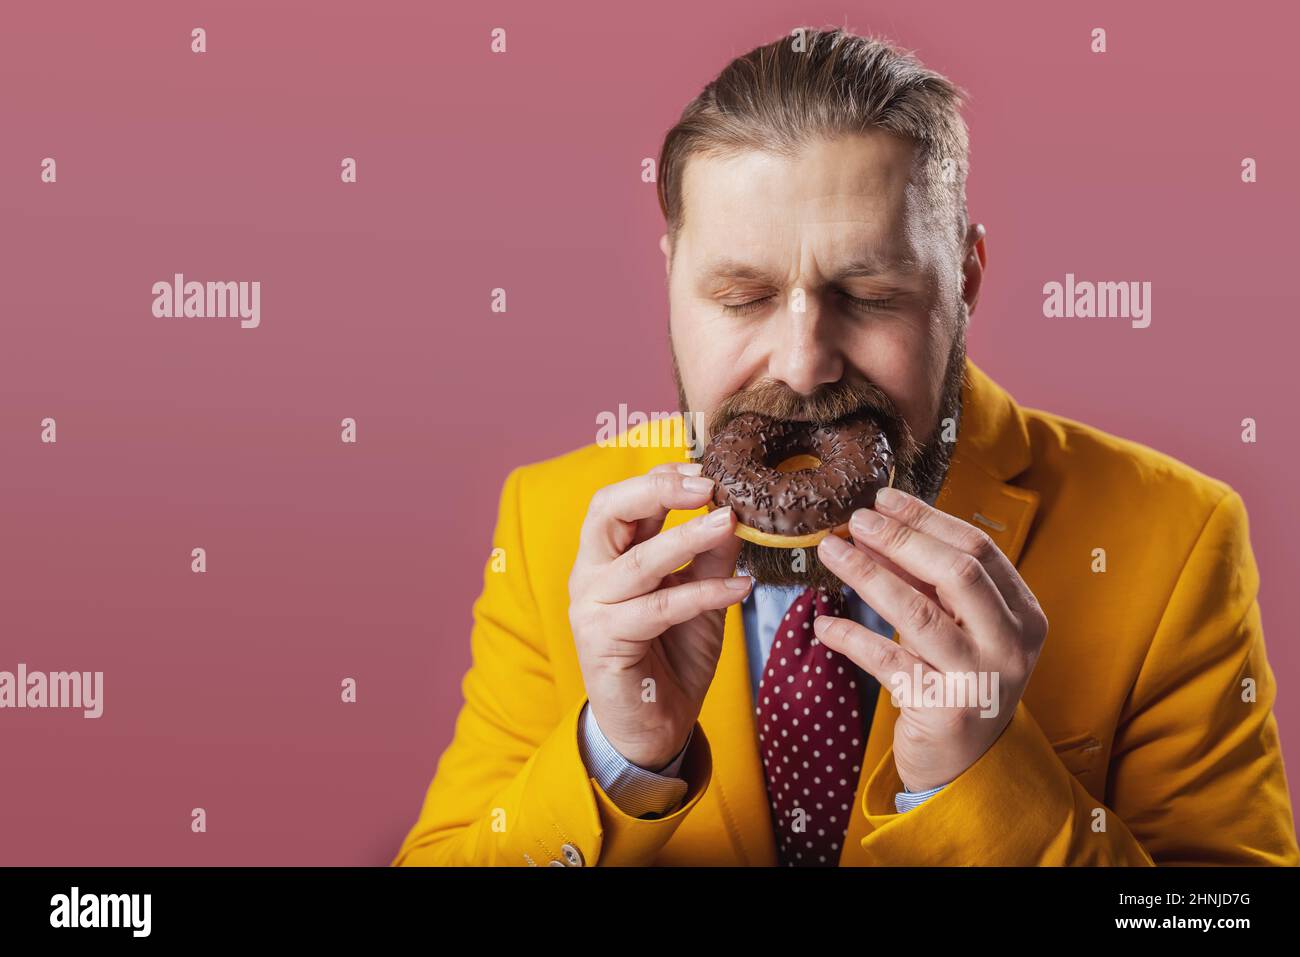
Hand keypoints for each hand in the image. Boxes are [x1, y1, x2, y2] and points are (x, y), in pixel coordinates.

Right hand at [568, 462, 750, 768]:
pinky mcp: (604, 641)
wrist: (654, 726)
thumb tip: (734, 511)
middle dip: (658, 489)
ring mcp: (592, 607)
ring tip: (731, 522)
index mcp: (607, 554)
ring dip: (688, 537)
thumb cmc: (671, 654)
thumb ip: (709, 556)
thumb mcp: (700, 596)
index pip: (622, 498)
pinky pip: (659, 608)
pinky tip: (740, 587)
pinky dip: (703, 594)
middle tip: (708, 483)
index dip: (661, 476)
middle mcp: (590, 573)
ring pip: (639, 561)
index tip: (707, 469)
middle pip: (608, 511)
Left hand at [812, 487, 1048, 791]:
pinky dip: (852, 639)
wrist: (965, 762)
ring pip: (919, 613)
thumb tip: (876, 526)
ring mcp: (980, 678)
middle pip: (957, 572)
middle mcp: (1011, 644)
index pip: (978, 549)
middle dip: (901, 539)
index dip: (928, 519)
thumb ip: (928, 580)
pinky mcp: (943, 710)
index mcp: (1023, 613)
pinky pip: (889, 662)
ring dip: (867, 576)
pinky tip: (823, 625)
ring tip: (829, 552)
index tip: (883, 499)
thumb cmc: (957, 679)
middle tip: (854, 520)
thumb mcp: (957, 625)